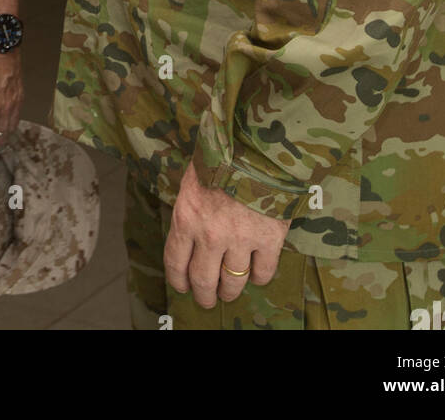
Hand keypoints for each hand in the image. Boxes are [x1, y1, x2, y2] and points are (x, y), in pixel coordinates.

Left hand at [165, 160, 289, 308]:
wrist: (256, 144)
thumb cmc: (221, 154)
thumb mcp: (193, 178)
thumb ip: (191, 206)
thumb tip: (191, 226)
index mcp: (186, 217)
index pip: (175, 261)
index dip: (178, 280)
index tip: (182, 287)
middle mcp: (210, 235)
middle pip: (203, 280)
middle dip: (204, 295)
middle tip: (208, 300)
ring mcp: (240, 239)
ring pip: (233, 282)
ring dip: (231, 290)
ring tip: (230, 292)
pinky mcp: (269, 239)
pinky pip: (263, 272)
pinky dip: (259, 277)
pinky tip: (257, 274)